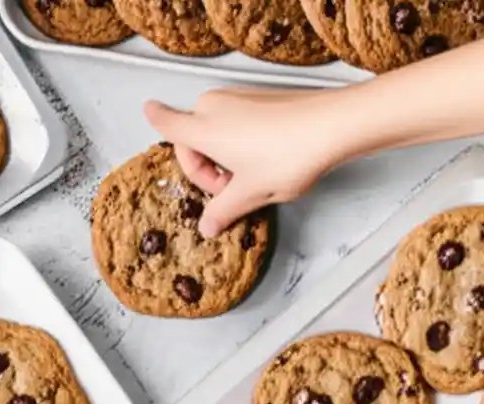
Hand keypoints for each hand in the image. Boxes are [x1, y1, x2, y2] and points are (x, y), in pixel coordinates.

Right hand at [144, 88, 348, 237]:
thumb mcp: (250, 193)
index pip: (168, 122)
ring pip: (216, 128)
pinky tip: (264, 159)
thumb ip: (222, 210)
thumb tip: (206, 226)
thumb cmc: (287, 156)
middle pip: (192, 135)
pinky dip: (239, 140)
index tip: (148, 109)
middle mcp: (215, 107)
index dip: (156, 118)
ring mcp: (239, 98)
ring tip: (249, 178)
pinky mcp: (261, 97)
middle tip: (227, 189)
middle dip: (203, 165)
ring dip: (222, 154)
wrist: (334, 125)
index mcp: (203, 129)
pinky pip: (236, 120)